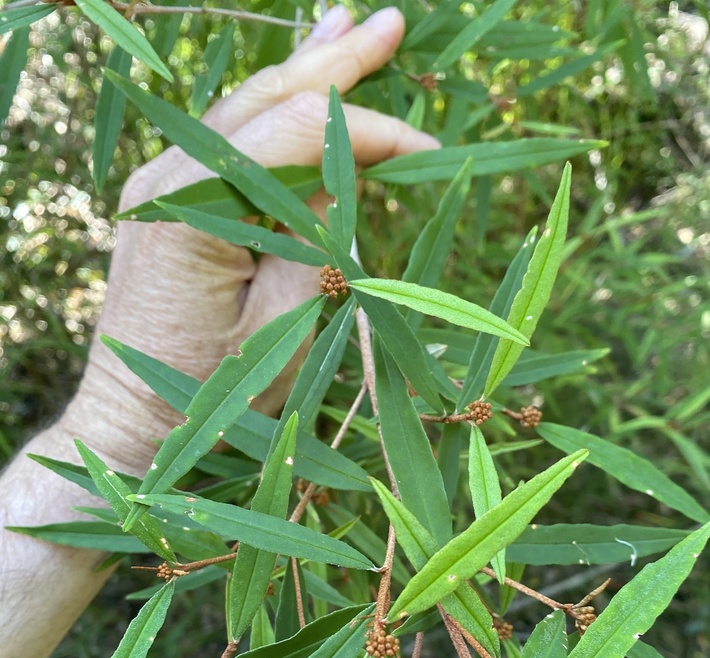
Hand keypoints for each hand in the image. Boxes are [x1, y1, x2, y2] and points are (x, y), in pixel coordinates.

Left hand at [60, 6, 437, 474]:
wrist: (134, 419)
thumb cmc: (212, 392)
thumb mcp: (284, 328)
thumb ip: (316, 243)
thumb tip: (341, 177)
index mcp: (193, 209)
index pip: (295, 137)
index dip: (367, 133)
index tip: (427, 150)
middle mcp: (168, 178)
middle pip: (264, 101)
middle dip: (333, 66)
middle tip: (390, 26)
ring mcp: (161, 183)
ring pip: (244, 109)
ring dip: (301, 74)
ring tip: (347, 30)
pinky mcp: (167, 199)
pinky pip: (230, 140)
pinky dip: (271, 113)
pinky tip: (298, 88)